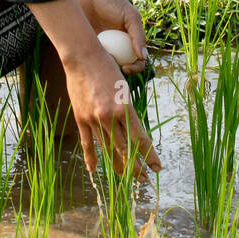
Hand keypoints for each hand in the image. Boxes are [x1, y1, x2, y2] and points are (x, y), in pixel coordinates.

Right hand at [59, 40, 160, 181]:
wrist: (83, 57)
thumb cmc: (108, 67)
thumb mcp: (124, 88)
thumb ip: (127, 111)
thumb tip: (135, 131)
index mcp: (125, 107)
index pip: (141, 139)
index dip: (150, 156)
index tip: (157, 168)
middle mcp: (110, 116)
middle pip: (126, 149)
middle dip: (137, 167)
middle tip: (145, 180)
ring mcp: (94, 118)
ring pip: (108, 149)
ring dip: (118, 166)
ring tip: (127, 178)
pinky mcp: (81, 118)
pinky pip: (87, 142)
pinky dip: (91, 157)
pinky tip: (94, 170)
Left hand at [71, 0, 148, 76]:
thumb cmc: (112, 0)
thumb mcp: (130, 16)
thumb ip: (138, 36)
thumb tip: (143, 57)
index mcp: (130, 41)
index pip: (137, 61)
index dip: (135, 68)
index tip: (126, 68)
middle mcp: (117, 46)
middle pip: (121, 67)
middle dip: (119, 73)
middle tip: (113, 71)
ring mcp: (102, 46)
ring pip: (105, 65)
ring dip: (104, 69)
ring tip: (100, 64)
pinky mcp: (86, 44)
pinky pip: (89, 58)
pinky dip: (90, 62)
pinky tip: (89, 59)